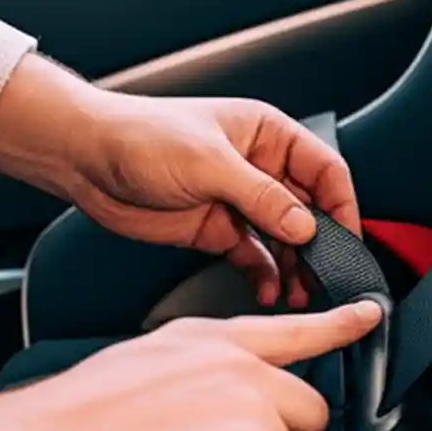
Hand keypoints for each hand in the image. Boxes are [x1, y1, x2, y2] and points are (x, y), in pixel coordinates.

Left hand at [0, 55, 360, 307]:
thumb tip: (305, 226)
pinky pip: (254, 256)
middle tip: (326, 280)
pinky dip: (265, 276)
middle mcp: (260, 168)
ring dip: (295, 268)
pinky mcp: (217, 229)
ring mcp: (239, 201)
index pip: (324, 171)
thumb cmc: (140, 137)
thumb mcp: (209, 163)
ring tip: (300, 295)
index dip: (341, 206)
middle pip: (309, 211)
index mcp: (268, 135)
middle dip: (320, 247)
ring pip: (285, 240)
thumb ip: (262, 197)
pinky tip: (268, 291)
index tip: (346, 241)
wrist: (85, 158)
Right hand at [0, 301, 382, 430]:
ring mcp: (254, 410)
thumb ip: (189, 379)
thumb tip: (203, 407)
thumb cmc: (64, 426)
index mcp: (205, 341)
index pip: (291, 328)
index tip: (371, 314)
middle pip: (306, 405)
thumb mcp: (135, 373)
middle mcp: (239, 367)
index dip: (339, 324)